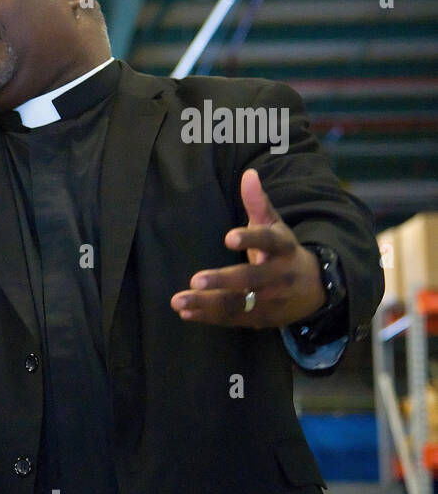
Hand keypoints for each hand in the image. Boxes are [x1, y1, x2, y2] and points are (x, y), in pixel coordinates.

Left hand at [171, 169, 326, 327]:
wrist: (315, 288)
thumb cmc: (283, 251)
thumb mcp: (275, 226)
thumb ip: (258, 203)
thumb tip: (249, 174)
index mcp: (284, 248)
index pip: (268, 241)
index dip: (250, 239)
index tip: (228, 237)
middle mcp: (279, 275)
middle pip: (251, 279)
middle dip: (223, 280)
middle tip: (195, 279)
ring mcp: (272, 300)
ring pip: (239, 303)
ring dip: (207, 304)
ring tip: (178, 301)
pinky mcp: (262, 319)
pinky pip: (234, 319)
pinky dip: (209, 317)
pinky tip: (186, 313)